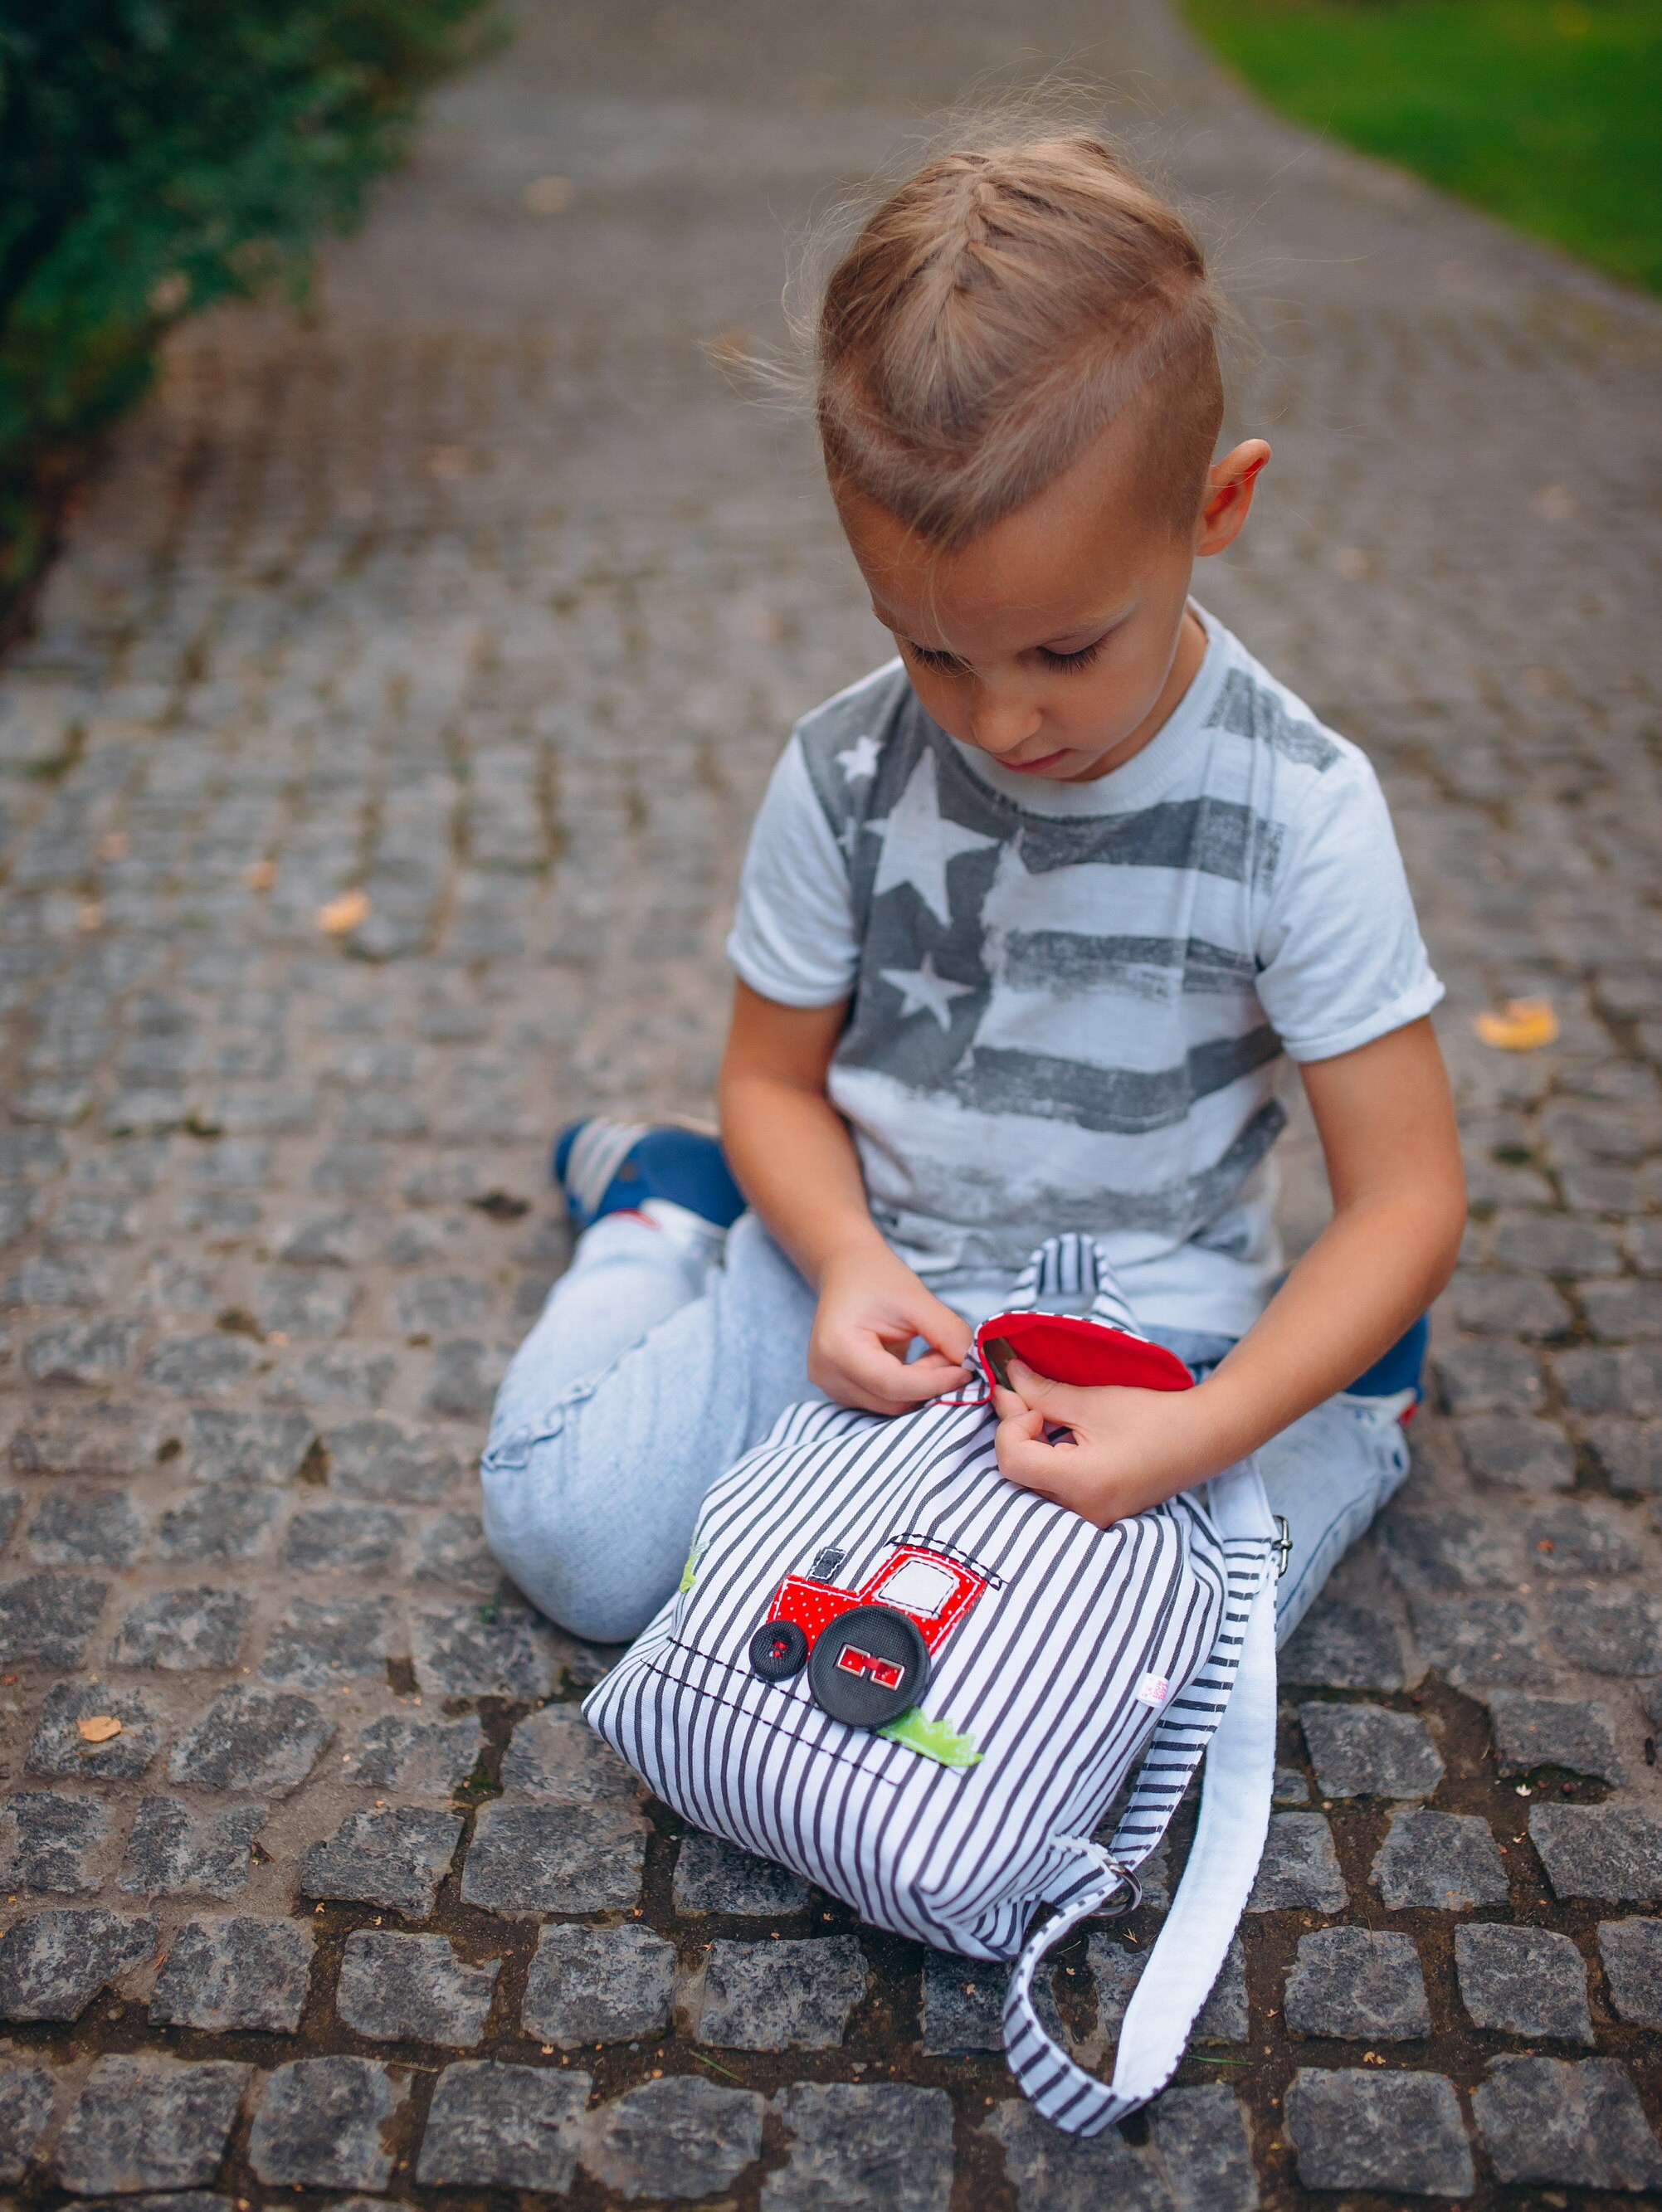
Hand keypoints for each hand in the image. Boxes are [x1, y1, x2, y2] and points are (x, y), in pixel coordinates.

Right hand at [809, 1239, 971, 1414]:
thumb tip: (974, 1365)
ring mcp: (831, 1386)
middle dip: (930, 1383)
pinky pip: (884, 1401)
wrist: (847, 1271)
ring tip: (930, 1353)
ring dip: (921, 1387)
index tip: (966, 1371)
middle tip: (947, 1353)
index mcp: (837, 1347)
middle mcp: (827, 1374)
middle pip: (892, 1400)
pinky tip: (915, 1363)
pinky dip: (909, 1388)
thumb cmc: (877, 1278)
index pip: (892, 1384)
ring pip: (891, 1405)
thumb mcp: (917, 1299)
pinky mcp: (841, 1391)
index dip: (934, 1383)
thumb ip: (947, 1333)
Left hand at [992, 1359, 1224, 1525]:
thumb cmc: (1154, 1417)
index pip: (1012, 1461)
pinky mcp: (1096, 1514)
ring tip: (1051, 1415)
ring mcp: (1089, 1517)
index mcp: (1080, 1484)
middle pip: (1019, 1474)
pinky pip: (1054, 1490)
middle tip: (1032, 1399)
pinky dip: (1050, 1460)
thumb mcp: (1093, 1401)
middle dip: (1019, 1432)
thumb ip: (1043, 1392)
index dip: (1012, 1426)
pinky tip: (1063, 1435)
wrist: (1203, 1438)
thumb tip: (1008, 1376)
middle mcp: (1080, 1510)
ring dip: (1033, 1446)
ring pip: (1033, 1483)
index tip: (1035, 1404)